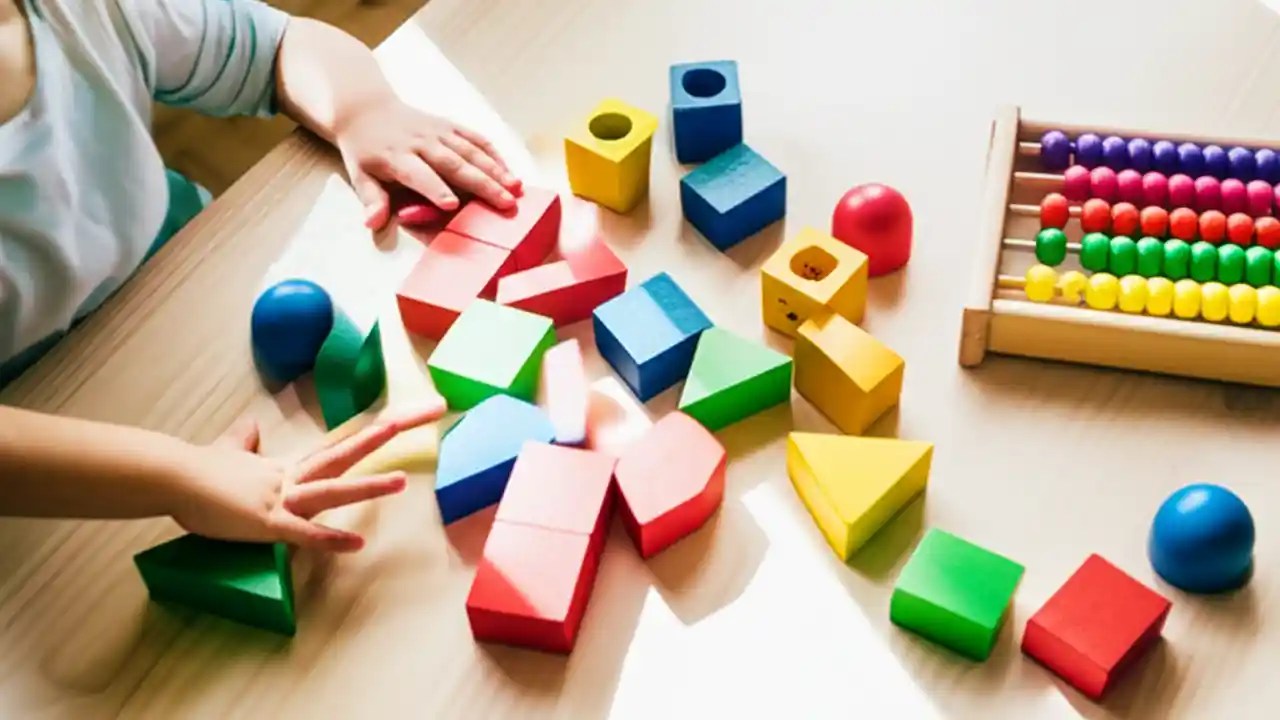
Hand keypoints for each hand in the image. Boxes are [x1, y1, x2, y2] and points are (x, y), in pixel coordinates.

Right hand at [169, 410, 432, 551]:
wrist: (170, 477)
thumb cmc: (198, 471)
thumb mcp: (229, 454)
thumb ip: (244, 442)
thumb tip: (249, 427)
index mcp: (292, 465)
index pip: (344, 441)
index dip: (377, 428)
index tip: (409, 414)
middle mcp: (295, 476)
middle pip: (351, 450)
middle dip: (392, 431)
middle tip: (433, 411)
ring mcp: (283, 498)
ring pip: (332, 489)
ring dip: (367, 486)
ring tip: (401, 481)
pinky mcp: (267, 523)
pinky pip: (304, 534)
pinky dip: (330, 539)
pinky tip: (357, 543)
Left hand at [334, 96, 522, 229]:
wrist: (366, 108)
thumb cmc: (364, 150)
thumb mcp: (359, 175)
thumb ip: (371, 199)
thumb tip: (372, 222)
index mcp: (397, 157)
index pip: (419, 174)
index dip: (435, 189)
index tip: (452, 205)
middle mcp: (421, 142)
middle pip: (454, 164)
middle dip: (481, 184)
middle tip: (505, 203)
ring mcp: (438, 131)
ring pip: (471, 150)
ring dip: (496, 169)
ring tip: (516, 187)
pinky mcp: (449, 125)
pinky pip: (475, 138)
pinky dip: (494, 154)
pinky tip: (510, 171)